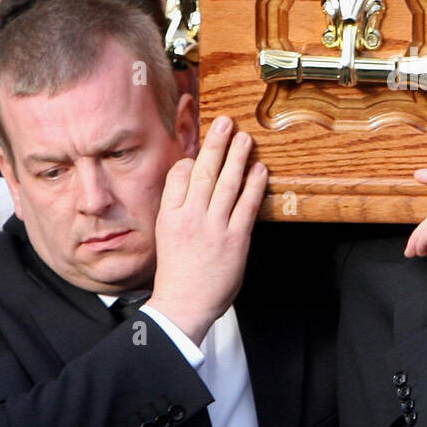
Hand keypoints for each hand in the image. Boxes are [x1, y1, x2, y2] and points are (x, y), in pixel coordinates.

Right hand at [148, 116, 266, 344]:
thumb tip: (190, 180)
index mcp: (169, 215)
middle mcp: (190, 217)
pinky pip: (247, 205)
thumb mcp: (166, 235)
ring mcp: (214, 227)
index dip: (192, 158)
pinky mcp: (236, 238)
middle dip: (216, 144)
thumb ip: (178, 207)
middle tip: (225, 122)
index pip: (179, 175)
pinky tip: (260, 169)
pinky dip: (254, 184)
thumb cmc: (177, 272)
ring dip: (238, 157)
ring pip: (227, 183)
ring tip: (245, 138)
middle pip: (204, 171)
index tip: (202, 146)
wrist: (184, 304)